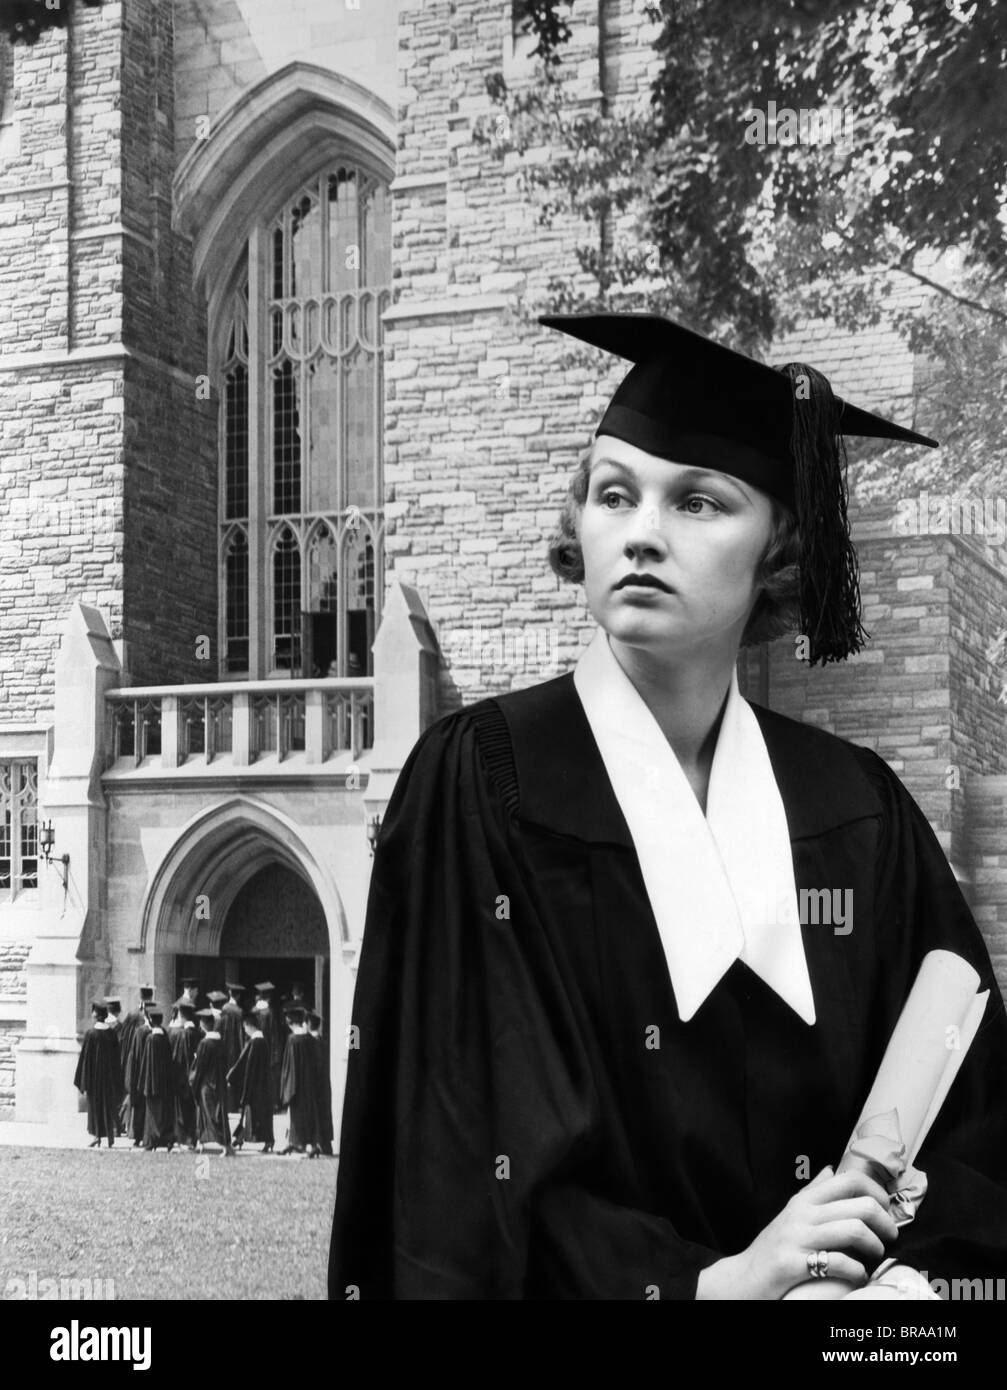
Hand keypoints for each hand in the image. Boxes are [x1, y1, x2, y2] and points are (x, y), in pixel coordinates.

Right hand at [696, 1166, 899, 1299]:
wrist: (743, 1278)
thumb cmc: (771, 1248)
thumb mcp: (790, 1214)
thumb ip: (812, 1192)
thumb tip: (831, 1169)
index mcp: (804, 1200)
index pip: (849, 1180)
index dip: (876, 1192)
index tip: (885, 1209)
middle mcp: (802, 1214)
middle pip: (859, 1206)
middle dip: (884, 1222)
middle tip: (889, 1237)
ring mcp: (797, 1239)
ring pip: (853, 1230)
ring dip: (875, 1246)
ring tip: (876, 1256)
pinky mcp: (793, 1264)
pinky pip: (837, 1262)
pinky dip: (857, 1271)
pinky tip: (858, 1276)